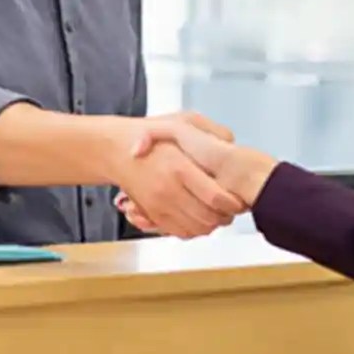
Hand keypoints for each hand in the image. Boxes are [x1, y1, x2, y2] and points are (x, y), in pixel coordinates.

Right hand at [124, 125, 277, 226]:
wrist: (115, 149)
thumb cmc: (149, 134)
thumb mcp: (182, 121)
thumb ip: (210, 131)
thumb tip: (232, 143)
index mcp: (179, 167)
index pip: (215, 196)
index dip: (232, 202)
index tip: (238, 198)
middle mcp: (168, 190)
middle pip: (208, 217)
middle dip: (225, 216)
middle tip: (232, 207)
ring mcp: (159, 205)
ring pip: (196, 228)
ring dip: (212, 224)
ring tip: (218, 212)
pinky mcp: (153, 214)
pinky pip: (180, 232)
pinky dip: (195, 230)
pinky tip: (199, 216)